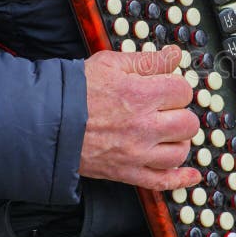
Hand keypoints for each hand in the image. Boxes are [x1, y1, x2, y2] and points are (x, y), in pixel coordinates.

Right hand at [80, 46, 201, 190]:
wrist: (44, 122)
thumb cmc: (74, 92)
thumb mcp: (110, 63)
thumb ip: (147, 60)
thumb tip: (175, 55)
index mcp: (140, 95)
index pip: (183, 91)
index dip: (176, 87)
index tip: (167, 88)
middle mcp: (143, 126)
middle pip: (188, 122)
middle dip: (180, 113)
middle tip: (166, 110)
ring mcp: (136, 153)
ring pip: (180, 151)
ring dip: (178, 141)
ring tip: (167, 132)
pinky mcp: (127, 173)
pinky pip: (162, 181)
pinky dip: (180, 179)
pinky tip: (191, 175)